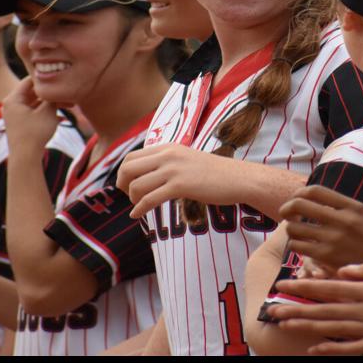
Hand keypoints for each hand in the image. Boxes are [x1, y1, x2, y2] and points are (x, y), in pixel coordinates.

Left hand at [2, 76, 63, 158]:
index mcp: (13, 98)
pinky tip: (60, 118)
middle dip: (51, 95)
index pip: (30, 81)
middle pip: (33, 93)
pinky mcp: (19, 124)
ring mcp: (14, 115)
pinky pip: (33, 114)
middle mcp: (10, 105)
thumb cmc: (35, 133)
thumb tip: (57, 90)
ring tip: (68, 107)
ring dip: (51, 105)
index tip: (60, 80)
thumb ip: (52, 98)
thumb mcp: (48, 111)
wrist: (25, 157)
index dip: (46, 80)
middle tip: (68, 96)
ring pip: (35, 104)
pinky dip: (45, 114)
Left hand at [117, 144, 239, 217]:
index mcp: (168, 147)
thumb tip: (152, 174)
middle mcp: (168, 156)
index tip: (127, 184)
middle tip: (126, 195)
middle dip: (122, 183)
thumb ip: (170, 162)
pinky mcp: (180, 186)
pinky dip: (139, 208)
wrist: (240, 179)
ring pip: (136, 184)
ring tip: (137, 206)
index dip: (124, 172)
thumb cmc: (217, 174)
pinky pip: (149, 199)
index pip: (132, 156)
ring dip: (132, 198)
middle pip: (129, 168)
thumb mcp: (189, 159)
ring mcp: (173, 170)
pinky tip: (136, 215)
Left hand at [268, 261, 362, 354]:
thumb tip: (343, 269)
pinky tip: (315, 349)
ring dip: (308, 326)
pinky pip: (351, 348)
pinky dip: (332, 349)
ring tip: (286, 325)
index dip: (305, 286)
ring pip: (332, 328)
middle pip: (324, 310)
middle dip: (297, 309)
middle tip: (273, 310)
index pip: (330, 287)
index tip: (285, 284)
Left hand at [279, 186, 362, 271]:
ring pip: (294, 228)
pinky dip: (295, 245)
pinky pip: (297, 246)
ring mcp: (334, 239)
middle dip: (287, 208)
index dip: (299, 193)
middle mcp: (343, 220)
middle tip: (286, 214)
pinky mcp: (327, 257)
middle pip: (298, 205)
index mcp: (353, 207)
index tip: (296, 199)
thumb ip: (343, 207)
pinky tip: (302, 247)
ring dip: (290, 229)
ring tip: (296, 232)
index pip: (315, 191)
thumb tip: (313, 196)